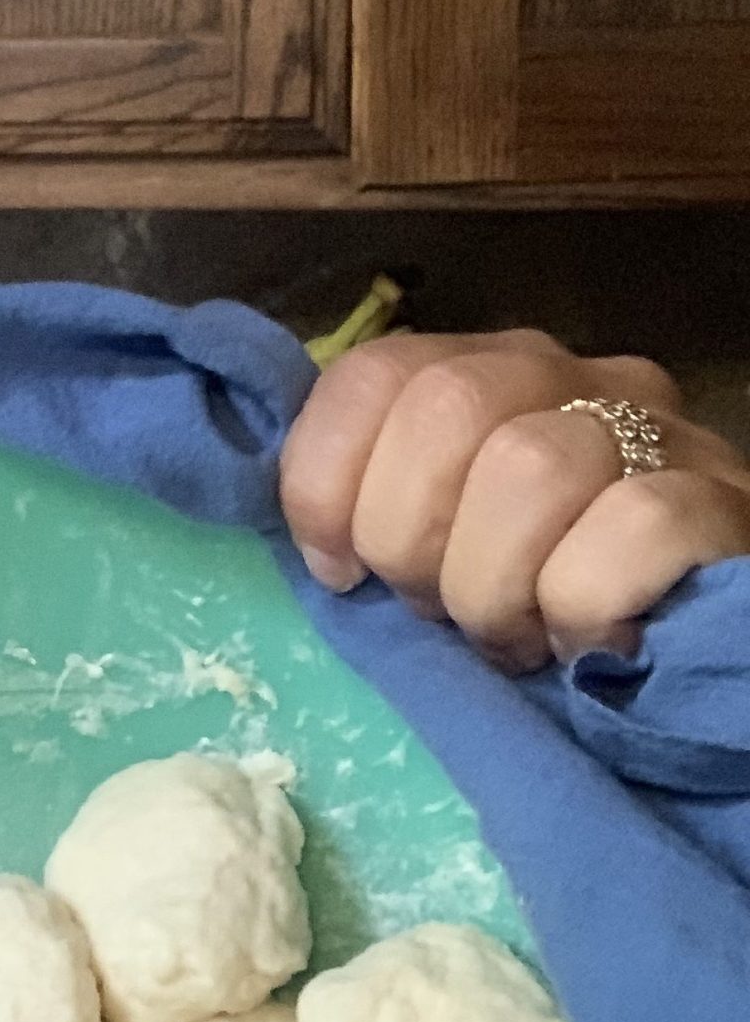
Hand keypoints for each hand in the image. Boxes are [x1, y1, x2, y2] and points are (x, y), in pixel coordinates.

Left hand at [279, 330, 749, 671]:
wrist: (707, 649)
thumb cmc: (548, 606)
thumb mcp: (446, 547)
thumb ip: (379, 508)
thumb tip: (313, 540)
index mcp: (487, 374)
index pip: (374, 372)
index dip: (327, 476)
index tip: (338, 570)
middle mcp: (573, 378)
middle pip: (442, 409)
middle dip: (410, 536)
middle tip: (440, 611)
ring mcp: (659, 429)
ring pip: (529, 465)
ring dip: (494, 585)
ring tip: (516, 638)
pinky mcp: (723, 499)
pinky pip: (631, 527)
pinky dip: (582, 606)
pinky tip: (586, 648)